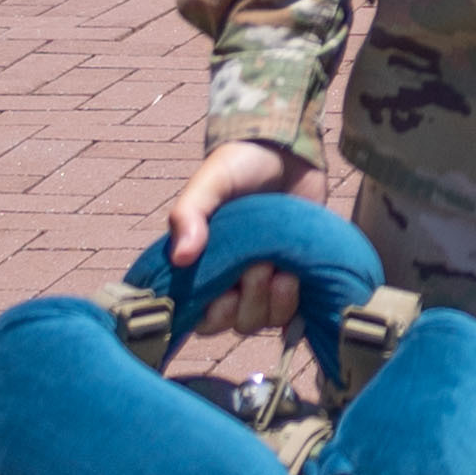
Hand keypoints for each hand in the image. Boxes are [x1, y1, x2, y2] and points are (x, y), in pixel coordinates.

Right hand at [164, 140, 322, 335]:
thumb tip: (180, 257)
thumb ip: (189, 214)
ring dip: (273, 301)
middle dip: (248, 302)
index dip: (212, 314)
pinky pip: (292, 312)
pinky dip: (293, 301)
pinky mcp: (295, 279)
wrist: (287, 152)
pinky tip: (295, 274)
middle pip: (236, 322)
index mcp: (203, 264)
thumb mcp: (210, 183)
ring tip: (281, 269)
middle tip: (257, 266)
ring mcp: (265, 282)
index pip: (200, 315)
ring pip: (264, 320)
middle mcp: (232, 279)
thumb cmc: (240, 166)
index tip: (223, 294)